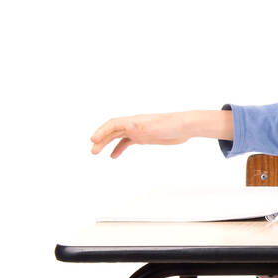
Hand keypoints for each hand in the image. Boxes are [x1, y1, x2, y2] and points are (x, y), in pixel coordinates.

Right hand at [89, 110, 231, 158]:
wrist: (185, 127)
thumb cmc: (172, 124)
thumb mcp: (156, 127)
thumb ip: (141, 127)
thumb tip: (128, 125)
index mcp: (134, 120)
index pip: (113, 124)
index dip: (102, 131)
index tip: (93, 140)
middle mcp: (134, 124)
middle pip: (112, 130)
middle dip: (101, 139)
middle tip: (92, 151)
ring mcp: (138, 131)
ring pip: (117, 136)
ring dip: (106, 143)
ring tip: (97, 153)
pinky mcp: (144, 137)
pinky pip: (127, 142)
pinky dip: (118, 148)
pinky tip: (113, 156)